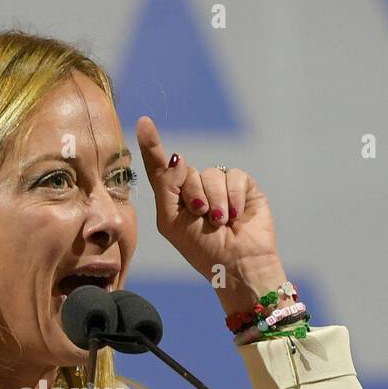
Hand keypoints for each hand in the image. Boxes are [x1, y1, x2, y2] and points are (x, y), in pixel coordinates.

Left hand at [136, 115, 287, 314]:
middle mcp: (196, 187)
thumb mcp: (173, 221)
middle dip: (193, 195)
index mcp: (174, 197)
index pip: (160, 167)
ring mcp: (220, 185)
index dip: (152, 145)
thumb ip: (167, 187)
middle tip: (201, 219)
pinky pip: (234, 176)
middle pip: (186, 170)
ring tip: (220, 223)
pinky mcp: (243, 186)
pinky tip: (235, 216)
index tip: (144, 123)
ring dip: (214, 202)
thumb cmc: (201, 250)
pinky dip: (233, 199)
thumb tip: (175, 156)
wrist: (235, 265)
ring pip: (210, 174)